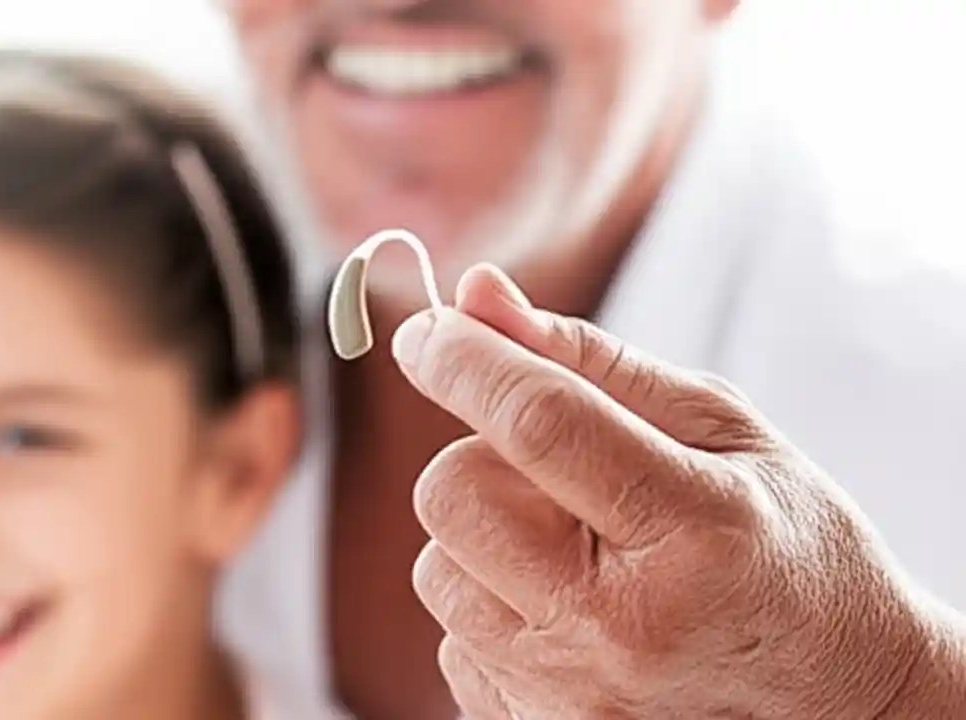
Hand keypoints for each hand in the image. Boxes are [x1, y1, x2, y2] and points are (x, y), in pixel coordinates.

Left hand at [396, 264, 957, 717]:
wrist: (838, 701)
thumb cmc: (786, 549)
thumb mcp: (722, 431)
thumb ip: (591, 361)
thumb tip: (478, 299)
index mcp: (693, 531)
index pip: (537, 422)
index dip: (466, 359)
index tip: (429, 329)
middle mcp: (622, 630)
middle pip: (453, 494)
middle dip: (480, 456)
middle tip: (556, 471)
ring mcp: (573, 698)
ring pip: (437, 566)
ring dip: (486, 536)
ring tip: (579, 551)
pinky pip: (452, 638)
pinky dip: (493, 605)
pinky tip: (571, 610)